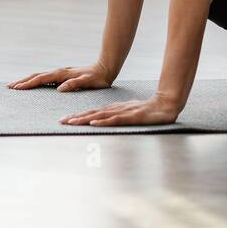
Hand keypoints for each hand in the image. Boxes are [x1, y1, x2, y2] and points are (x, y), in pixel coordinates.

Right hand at [8, 63, 114, 92]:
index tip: (17, 88)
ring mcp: (61, 73)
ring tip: (16, 85)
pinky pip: (46, 78)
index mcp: (62, 74)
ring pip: (40, 76)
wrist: (106, 68)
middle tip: (9, 87)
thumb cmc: (98, 78)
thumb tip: (60, 89)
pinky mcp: (63, 76)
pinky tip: (34, 84)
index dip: (29, 84)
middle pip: (37, 76)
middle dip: (23, 81)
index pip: (42, 79)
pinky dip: (36, 80)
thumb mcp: (88, 82)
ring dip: (28, 80)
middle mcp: (59, 72)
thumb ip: (75, 84)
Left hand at [60, 95, 183, 126]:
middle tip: (61, 121)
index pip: (93, 112)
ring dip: (85, 119)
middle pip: (92, 113)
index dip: (78, 115)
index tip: (65, 119)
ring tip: (72, 122)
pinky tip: (94, 122)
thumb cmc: (148, 110)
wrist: (165, 105)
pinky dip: (103, 121)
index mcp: (114, 108)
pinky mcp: (132, 116)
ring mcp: (123, 112)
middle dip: (76, 117)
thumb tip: (104, 120)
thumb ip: (117, 116)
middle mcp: (116, 109)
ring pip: (100, 115)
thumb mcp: (129, 113)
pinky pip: (115, 119)